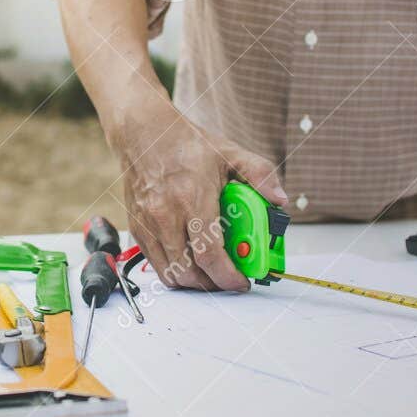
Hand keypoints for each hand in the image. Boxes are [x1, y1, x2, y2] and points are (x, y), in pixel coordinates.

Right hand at [112, 104, 286, 291]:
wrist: (143, 133)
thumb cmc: (184, 143)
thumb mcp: (230, 153)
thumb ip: (260, 174)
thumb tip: (279, 199)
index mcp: (192, 198)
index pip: (209, 254)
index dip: (228, 276)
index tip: (241, 280)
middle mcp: (166, 215)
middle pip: (189, 272)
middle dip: (213, 283)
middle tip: (229, 278)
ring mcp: (148, 223)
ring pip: (170, 274)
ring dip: (193, 281)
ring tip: (210, 271)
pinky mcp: (137, 227)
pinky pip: (155, 263)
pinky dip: (174, 270)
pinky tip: (189, 259)